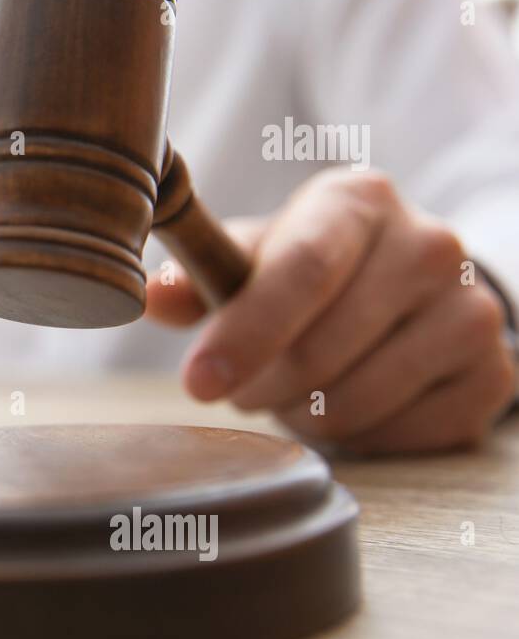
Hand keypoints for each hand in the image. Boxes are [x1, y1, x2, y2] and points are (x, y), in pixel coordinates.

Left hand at [146, 169, 515, 453]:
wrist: (413, 291)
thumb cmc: (312, 270)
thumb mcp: (254, 258)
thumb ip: (201, 277)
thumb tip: (153, 298)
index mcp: (360, 200)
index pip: (302, 268)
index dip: (245, 331)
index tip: (199, 382)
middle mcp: (431, 245)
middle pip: (320, 350)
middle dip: (261, 385)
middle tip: (244, 385)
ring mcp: (472, 311)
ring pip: (355, 402)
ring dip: (305, 413)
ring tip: (300, 389)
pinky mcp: (493, 375)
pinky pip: (399, 437)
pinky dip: (358, 437)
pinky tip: (351, 403)